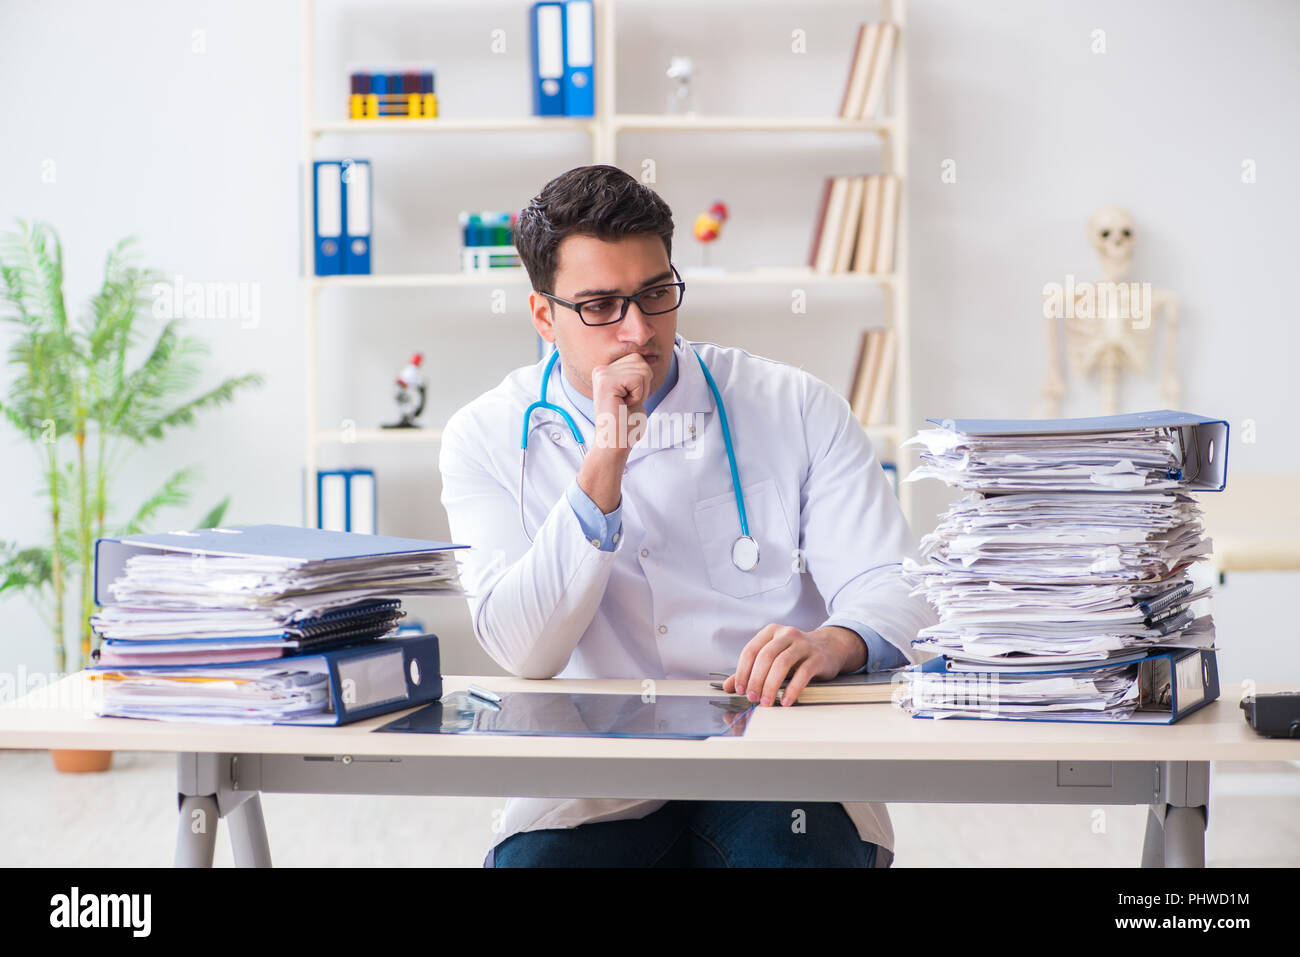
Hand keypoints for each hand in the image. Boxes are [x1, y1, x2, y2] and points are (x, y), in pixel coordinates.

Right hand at [591, 352, 652, 452]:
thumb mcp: (633, 392)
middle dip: (643, 386)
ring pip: (642, 370)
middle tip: (626, 403)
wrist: (614, 442)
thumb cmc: (625, 423)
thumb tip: (650, 358)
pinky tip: (624, 405)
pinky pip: (639, 379)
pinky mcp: (607, 382)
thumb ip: (637, 374)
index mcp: (606, 371)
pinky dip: (638, 395)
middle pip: (641, 362)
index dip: (642, 382)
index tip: (627, 399)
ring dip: (641, 392)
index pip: (638, 359)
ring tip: (625, 405)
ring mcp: (602, 375)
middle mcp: (601, 370)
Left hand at [721, 624, 865, 706]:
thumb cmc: (796, 654)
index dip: (742, 671)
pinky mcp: (817, 657)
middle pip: (765, 657)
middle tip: (752, 698)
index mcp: (771, 632)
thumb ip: (751, 670)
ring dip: (771, 686)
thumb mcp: (772, 658)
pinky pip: (802, 673)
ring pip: (782, 664)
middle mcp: (786, 634)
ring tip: (767, 702)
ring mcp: (803, 644)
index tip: (740, 689)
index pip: (751, 650)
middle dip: (756, 680)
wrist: (830, 647)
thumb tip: (729, 686)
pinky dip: (792, 689)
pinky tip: (786, 701)